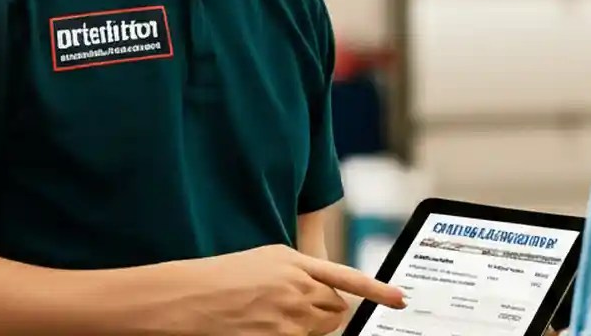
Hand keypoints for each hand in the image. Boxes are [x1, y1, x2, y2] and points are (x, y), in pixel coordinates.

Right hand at [179, 244, 405, 334]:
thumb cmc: (222, 278)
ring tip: (274, 317)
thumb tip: (323, 289)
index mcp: (296, 263)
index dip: (378, 291)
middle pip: (336, 310)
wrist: (190, 297)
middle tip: (297, 310)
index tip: (400, 298)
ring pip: (320, 330)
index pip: (348, 278)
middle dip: (326, 313)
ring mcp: (290, 319)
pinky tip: (266, 327)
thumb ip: (299, 272)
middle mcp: (298, 289)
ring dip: (309, 328)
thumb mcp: (265, 261)